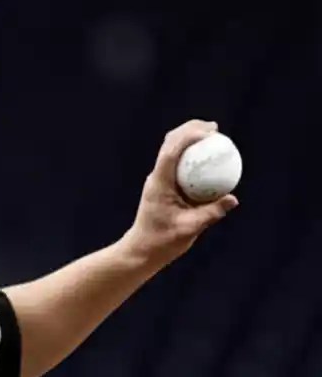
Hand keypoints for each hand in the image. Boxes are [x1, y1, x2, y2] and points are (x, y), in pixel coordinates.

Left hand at [122, 119, 239, 264]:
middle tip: (214, 127)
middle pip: (170, 144)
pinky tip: (209, 155)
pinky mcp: (164, 185)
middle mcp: (157, 177)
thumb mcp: (189, 229)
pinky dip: (192, 154)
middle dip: (190, 130)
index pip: (171, 153)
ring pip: (172, 149)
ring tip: (212, 133)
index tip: (210, 133)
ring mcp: (159, 180)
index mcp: (159, 184)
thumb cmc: (162, 241)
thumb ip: (210, 214)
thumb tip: (233, 198)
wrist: (143, 249)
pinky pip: (178, 163)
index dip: (188, 138)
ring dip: (189, 137)